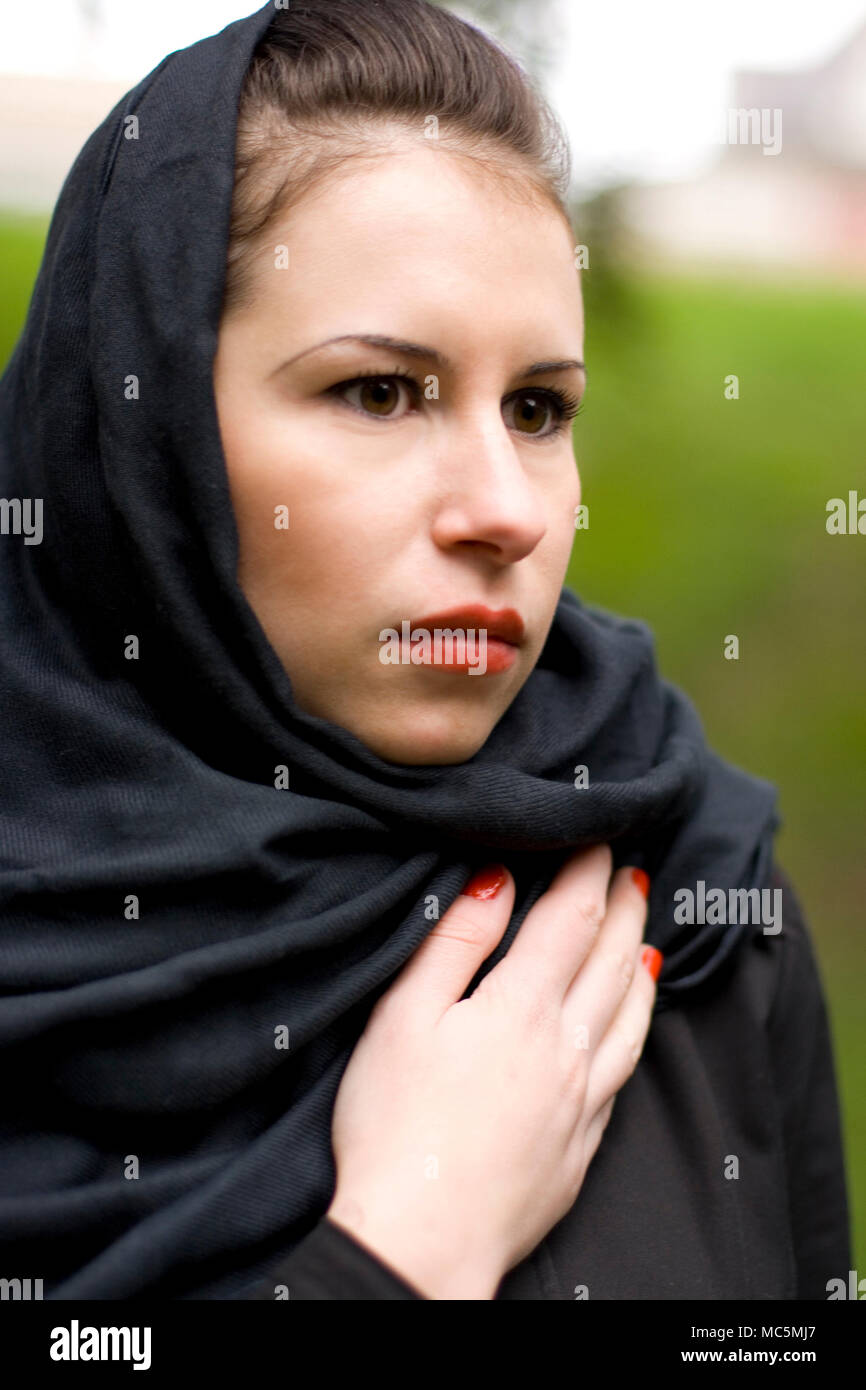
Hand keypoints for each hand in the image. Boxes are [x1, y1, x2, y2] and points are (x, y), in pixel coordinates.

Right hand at [327, 844, 659, 1298]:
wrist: (421, 1242)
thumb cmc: (393, 1125)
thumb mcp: (404, 1016)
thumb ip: (455, 942)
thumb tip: (497, 878)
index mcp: (521, 1008)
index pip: (571, 918)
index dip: (588, 871)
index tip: (599, 836)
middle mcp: (566, 1048)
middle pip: (611, 959)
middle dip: (623, 906)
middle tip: (633, 869)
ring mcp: (581, 1100)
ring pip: (631, 1015)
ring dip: (641, 964)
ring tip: (647, 934)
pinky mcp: (581, 1145)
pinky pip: (625, 1070)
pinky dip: (637, 1028)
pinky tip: (631, 1024)